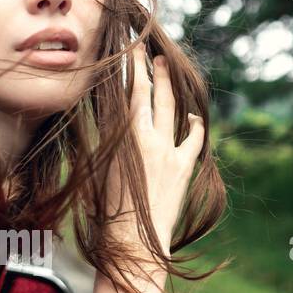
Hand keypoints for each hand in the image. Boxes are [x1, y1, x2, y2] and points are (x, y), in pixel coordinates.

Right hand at [111, 47, 204, 250]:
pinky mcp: (183, 167)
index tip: (131, 51)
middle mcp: (148, 138)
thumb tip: (113, 121)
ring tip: (166, 69)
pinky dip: (193, 125)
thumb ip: (109, 142)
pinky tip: (192, 117)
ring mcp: (169, 151)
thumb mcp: (99, 169)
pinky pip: (193, 138)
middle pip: (151, 94)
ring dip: (170, 87)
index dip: (131, 69)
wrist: (132, 241)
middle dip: (151, 69)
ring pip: (171, 109)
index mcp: (124, 137)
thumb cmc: (106, 211)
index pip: (129, 93)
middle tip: (149, 51)